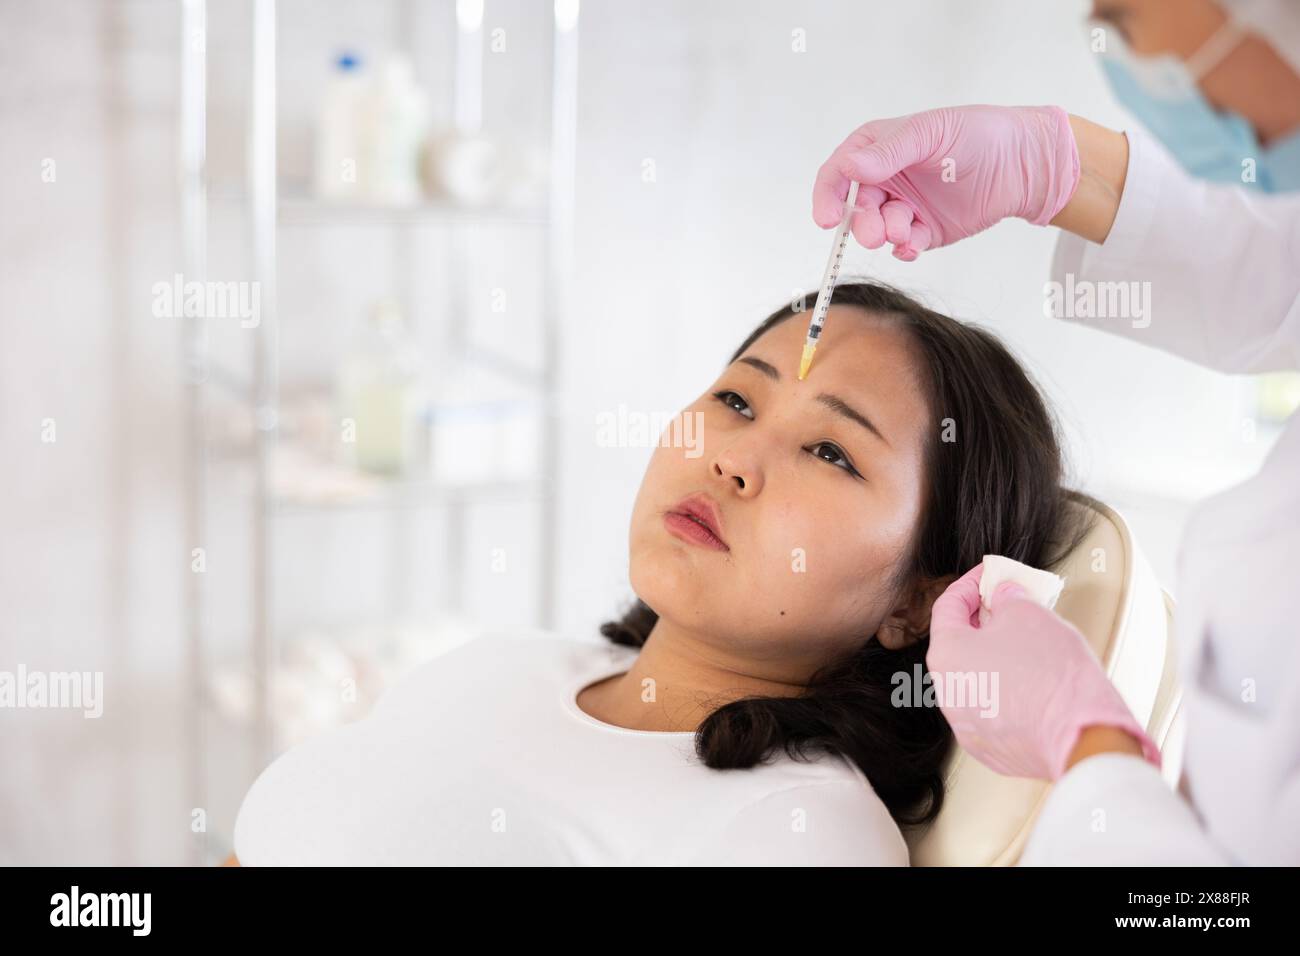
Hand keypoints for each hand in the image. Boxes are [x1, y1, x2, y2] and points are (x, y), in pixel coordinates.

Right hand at [811, 105, 1080, 259]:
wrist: (1023, 164)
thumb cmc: (980, 135)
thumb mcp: (930, 134)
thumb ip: (889, 152)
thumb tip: (850, 167)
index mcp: (879, 149)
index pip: (839, 173)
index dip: (828, 196)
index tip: (828, 219)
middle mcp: (886, 179)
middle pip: (855, 208)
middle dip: (862, 223)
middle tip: (877, 233)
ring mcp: (904, 206)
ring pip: (878, 230)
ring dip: (886, 235)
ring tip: (906, 231)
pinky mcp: (923, 230)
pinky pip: (902, 246)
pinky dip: (904, 249)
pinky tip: (915, 244)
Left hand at [926, 562, 1161, 780]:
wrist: (1082, 739)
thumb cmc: (1052, 675)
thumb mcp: (1029, 613)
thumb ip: (1008, 598)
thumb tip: (1004, 597)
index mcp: (946, 656)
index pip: (947, 607)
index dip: (970, 585)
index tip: (988, 576)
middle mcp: (947, 694)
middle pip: (959, 646)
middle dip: (983, 622)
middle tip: (1008, 607)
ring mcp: (966, 726)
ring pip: (976, 680)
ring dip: (994, 659)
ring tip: (1026, 645)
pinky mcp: (990, 749)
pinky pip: (993, 711)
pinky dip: (1007, 693)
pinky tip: (1033, 684)